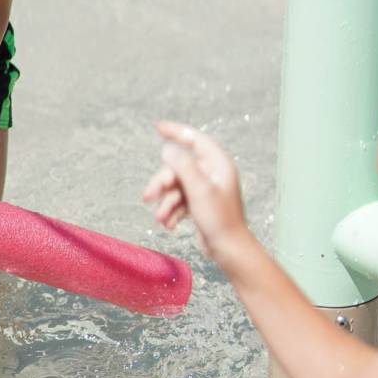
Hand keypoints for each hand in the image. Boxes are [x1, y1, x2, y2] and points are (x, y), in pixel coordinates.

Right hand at [142, 121, 247, 260]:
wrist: (229, 250)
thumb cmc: (220, 220)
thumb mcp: (199, 190)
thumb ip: (183, 167)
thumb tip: (167, 149)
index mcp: (218, 164)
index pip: (196, 140)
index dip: (177, 132)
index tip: (158, 127)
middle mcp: (212, 173)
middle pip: (179, 167)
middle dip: (162, 183)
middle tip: (148, 196)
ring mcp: (206, 189)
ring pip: (176, 186)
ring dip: (166, 201)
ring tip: (161, 218)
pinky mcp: (200, 203)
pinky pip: (180, 200)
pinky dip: (172, 210)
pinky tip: (170, 224)